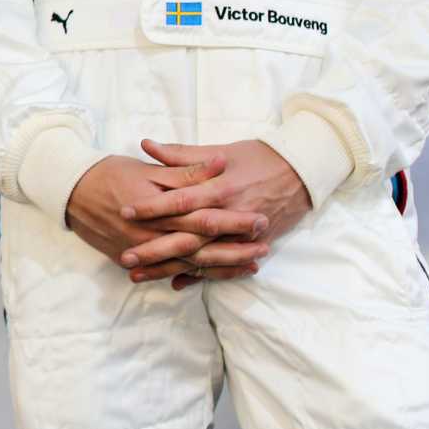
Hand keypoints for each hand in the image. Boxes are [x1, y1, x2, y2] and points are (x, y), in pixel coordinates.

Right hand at [65, 153, 271, 287]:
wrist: (68, 192)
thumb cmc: (108, 174)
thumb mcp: (146, 169)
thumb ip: (185, 170)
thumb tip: (220, 163)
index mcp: (159, 208)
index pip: (204, 217)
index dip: (233, 221)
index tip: (260, 220)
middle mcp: (153, 235)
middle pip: (202, 247)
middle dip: (235, 248)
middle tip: (264, 247)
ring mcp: (143, 251)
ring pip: (189, 264)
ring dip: (222, 266)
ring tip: (251, 265)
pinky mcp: (133, 259)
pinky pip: (168, 272)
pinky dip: (193, 276)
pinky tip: (213, 275)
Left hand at [124, 138, 312, 289]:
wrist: (303, 172)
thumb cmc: (258, 157)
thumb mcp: (220, 150)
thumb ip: (181, 154)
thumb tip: (146, 145)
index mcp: (220, 187)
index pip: (180, 200)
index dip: (152, 207)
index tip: (125, 212)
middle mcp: (229, 214)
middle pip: (188, 236)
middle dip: (155, 248)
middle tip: (125, 256)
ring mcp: (242, 235)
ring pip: (201, 257)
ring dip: (170, 268)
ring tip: (139, 276)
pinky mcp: (251, 245)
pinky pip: (223, 265)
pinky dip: (200, 276)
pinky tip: (176, 283)